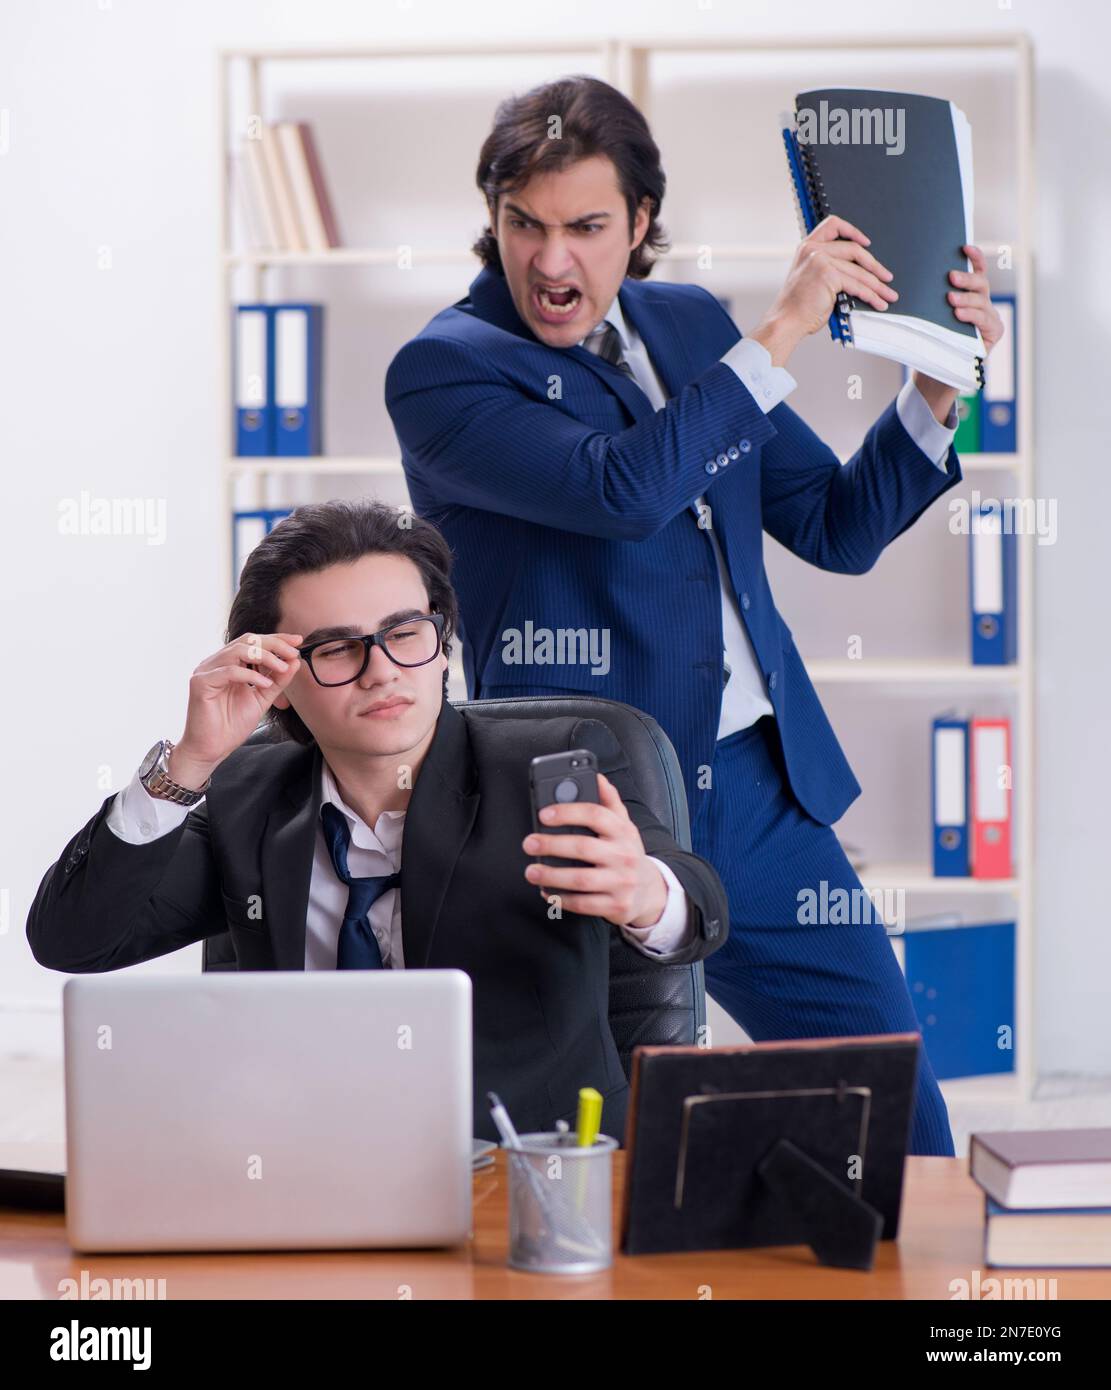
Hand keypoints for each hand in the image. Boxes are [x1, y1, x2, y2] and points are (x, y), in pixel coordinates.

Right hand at [168, 632, 303, 788]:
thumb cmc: (232, 725)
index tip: (298, 641)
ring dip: (265, 657)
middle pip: (246, 640)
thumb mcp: (262, 698)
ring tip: (282, 668)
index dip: (277, 639)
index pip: (253, 642)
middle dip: (273, 644)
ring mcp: (206, 671)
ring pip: (238, 650)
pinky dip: (250, 675)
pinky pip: (229, 671)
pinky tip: (265, 684)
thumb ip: (277, 680)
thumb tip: (294, 661)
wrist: (212, 749)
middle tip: (293, 652)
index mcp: (229, 663)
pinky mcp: (200, 683)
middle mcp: (216, 663)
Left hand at [521, 772, 668, 928]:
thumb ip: (609, 801)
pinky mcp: (616, 906)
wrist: (649, 891)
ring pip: (580, 879)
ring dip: (551, 876)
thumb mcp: (624, 826)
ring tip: (531, 871)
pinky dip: (562, 899)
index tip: (543, 814)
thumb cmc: (626, 853)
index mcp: (623, 831)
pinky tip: (548, 892)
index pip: (595, 815)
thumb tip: (596, 776)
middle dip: (551, 845)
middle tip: (529, 843)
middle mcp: (624, 856)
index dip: (567, 812)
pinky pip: (583, 904)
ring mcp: (621, 882)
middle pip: (583, 847)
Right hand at [749, 215, 897, 366]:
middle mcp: (813, 250)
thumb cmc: (797, 307)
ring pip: (858, 272)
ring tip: (887, 295)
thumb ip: (829, 267)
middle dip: (874, 266)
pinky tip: (877, 302)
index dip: (852, 231)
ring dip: (877, 285)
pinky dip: (870, 295)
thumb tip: (857, 272)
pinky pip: (857, 285)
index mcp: (807, 247)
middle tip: (886, 277)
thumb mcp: (810, 278)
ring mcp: (820, 260)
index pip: (833, 225)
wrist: (786, 321)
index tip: (867, 242)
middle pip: (854, 250)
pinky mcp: (828, 275)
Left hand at [912, 243, 1005, 420]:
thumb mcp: (927, 316)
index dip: (974, 257)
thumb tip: (911, 274)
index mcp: (969, 294)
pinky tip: (960, 315)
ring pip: (982, 302)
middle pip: (981, 284)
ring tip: (951, 300)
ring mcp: (989, 317)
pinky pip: (985, 321)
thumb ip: (929, 299)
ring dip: (966, 299)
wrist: (934, 370)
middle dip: (967, 278)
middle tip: (951, 277)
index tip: (964, 247)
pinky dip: (972, 317)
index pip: (976, 270)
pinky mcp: (993, 333)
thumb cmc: (930, 339)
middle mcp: (983, 302)